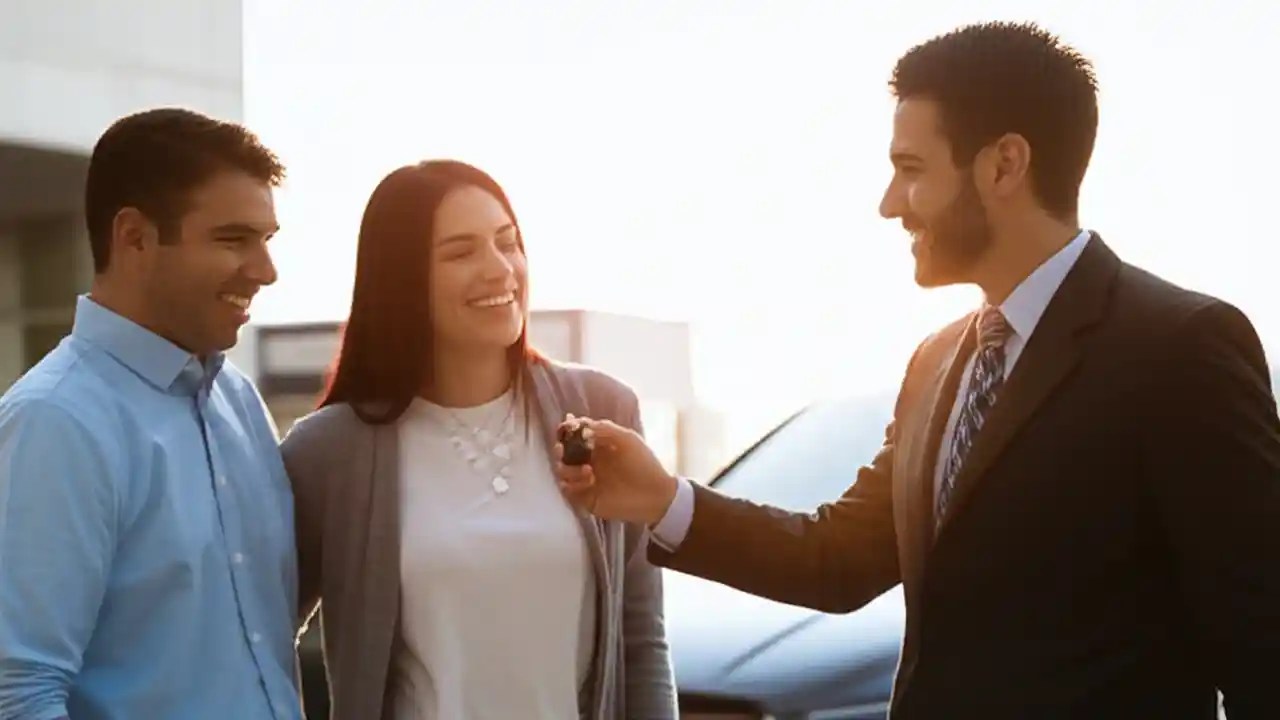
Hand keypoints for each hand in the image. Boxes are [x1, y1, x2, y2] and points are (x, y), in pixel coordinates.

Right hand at [554, 415, 677, 524]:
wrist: (655, 495)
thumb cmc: (644, 464)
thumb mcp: (627, 439)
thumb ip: (604, 428)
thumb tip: (580, 423)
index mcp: (597, 446)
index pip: (574, 436)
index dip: (566, 431)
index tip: (565, 428)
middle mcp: (589, 461)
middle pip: (563, 454)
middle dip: (561, 450)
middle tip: (563, 450)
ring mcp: (586, 481)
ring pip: (563, 472)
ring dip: (569, 469)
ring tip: (588, 470)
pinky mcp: (586, 499)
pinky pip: (568, 491)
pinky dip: (573, 485)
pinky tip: (590, 482)